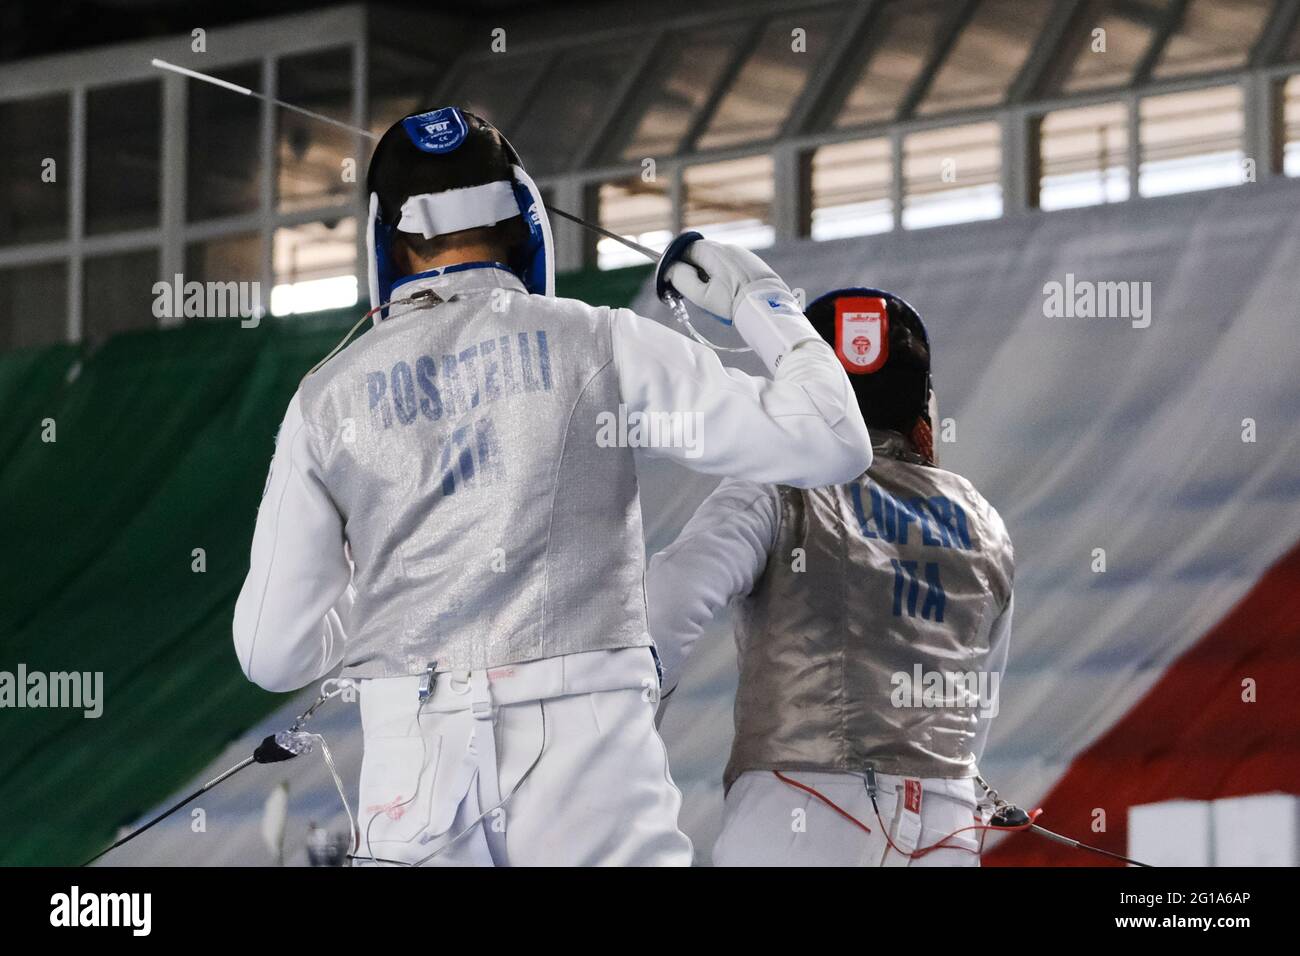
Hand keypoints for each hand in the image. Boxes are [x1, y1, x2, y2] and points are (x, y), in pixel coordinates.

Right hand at [663, 239, 781, 320]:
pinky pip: (731, 266)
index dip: (678, 264)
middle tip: (698, 293)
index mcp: (713, 251)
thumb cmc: (734, 302)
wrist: (768, 305)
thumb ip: (682, 279)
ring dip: (711, 275)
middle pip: (701, 255)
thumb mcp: (702, 296)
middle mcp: (727, 247)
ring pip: (716, 262)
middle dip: (695, 272)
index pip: (686, 249)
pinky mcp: (752, 263)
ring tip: (717, 296)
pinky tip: (731, 293)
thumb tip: (671, 268)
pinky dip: (726, 277)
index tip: (678, 281)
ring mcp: (741, 254)